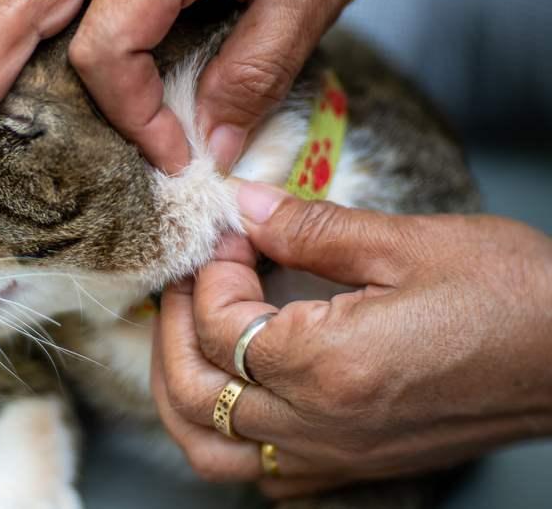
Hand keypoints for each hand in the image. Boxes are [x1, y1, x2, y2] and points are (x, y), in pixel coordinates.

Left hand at [151, 182, 551, 497]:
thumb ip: (310, 227)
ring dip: (182, 393)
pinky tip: (242, 390)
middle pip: (192, 396)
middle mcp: (320, 426)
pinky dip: (229, 436)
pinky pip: (261, 474)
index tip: (231, 234)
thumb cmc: (513, 297)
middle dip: (169, 329)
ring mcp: (335, 456)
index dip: (209, 270)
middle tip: (188, 280)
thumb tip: (246, 206)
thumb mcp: (408, 243)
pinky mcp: (356, 467)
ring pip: (211, 453)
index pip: (217, 326)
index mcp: (328, 366)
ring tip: (190, 336)